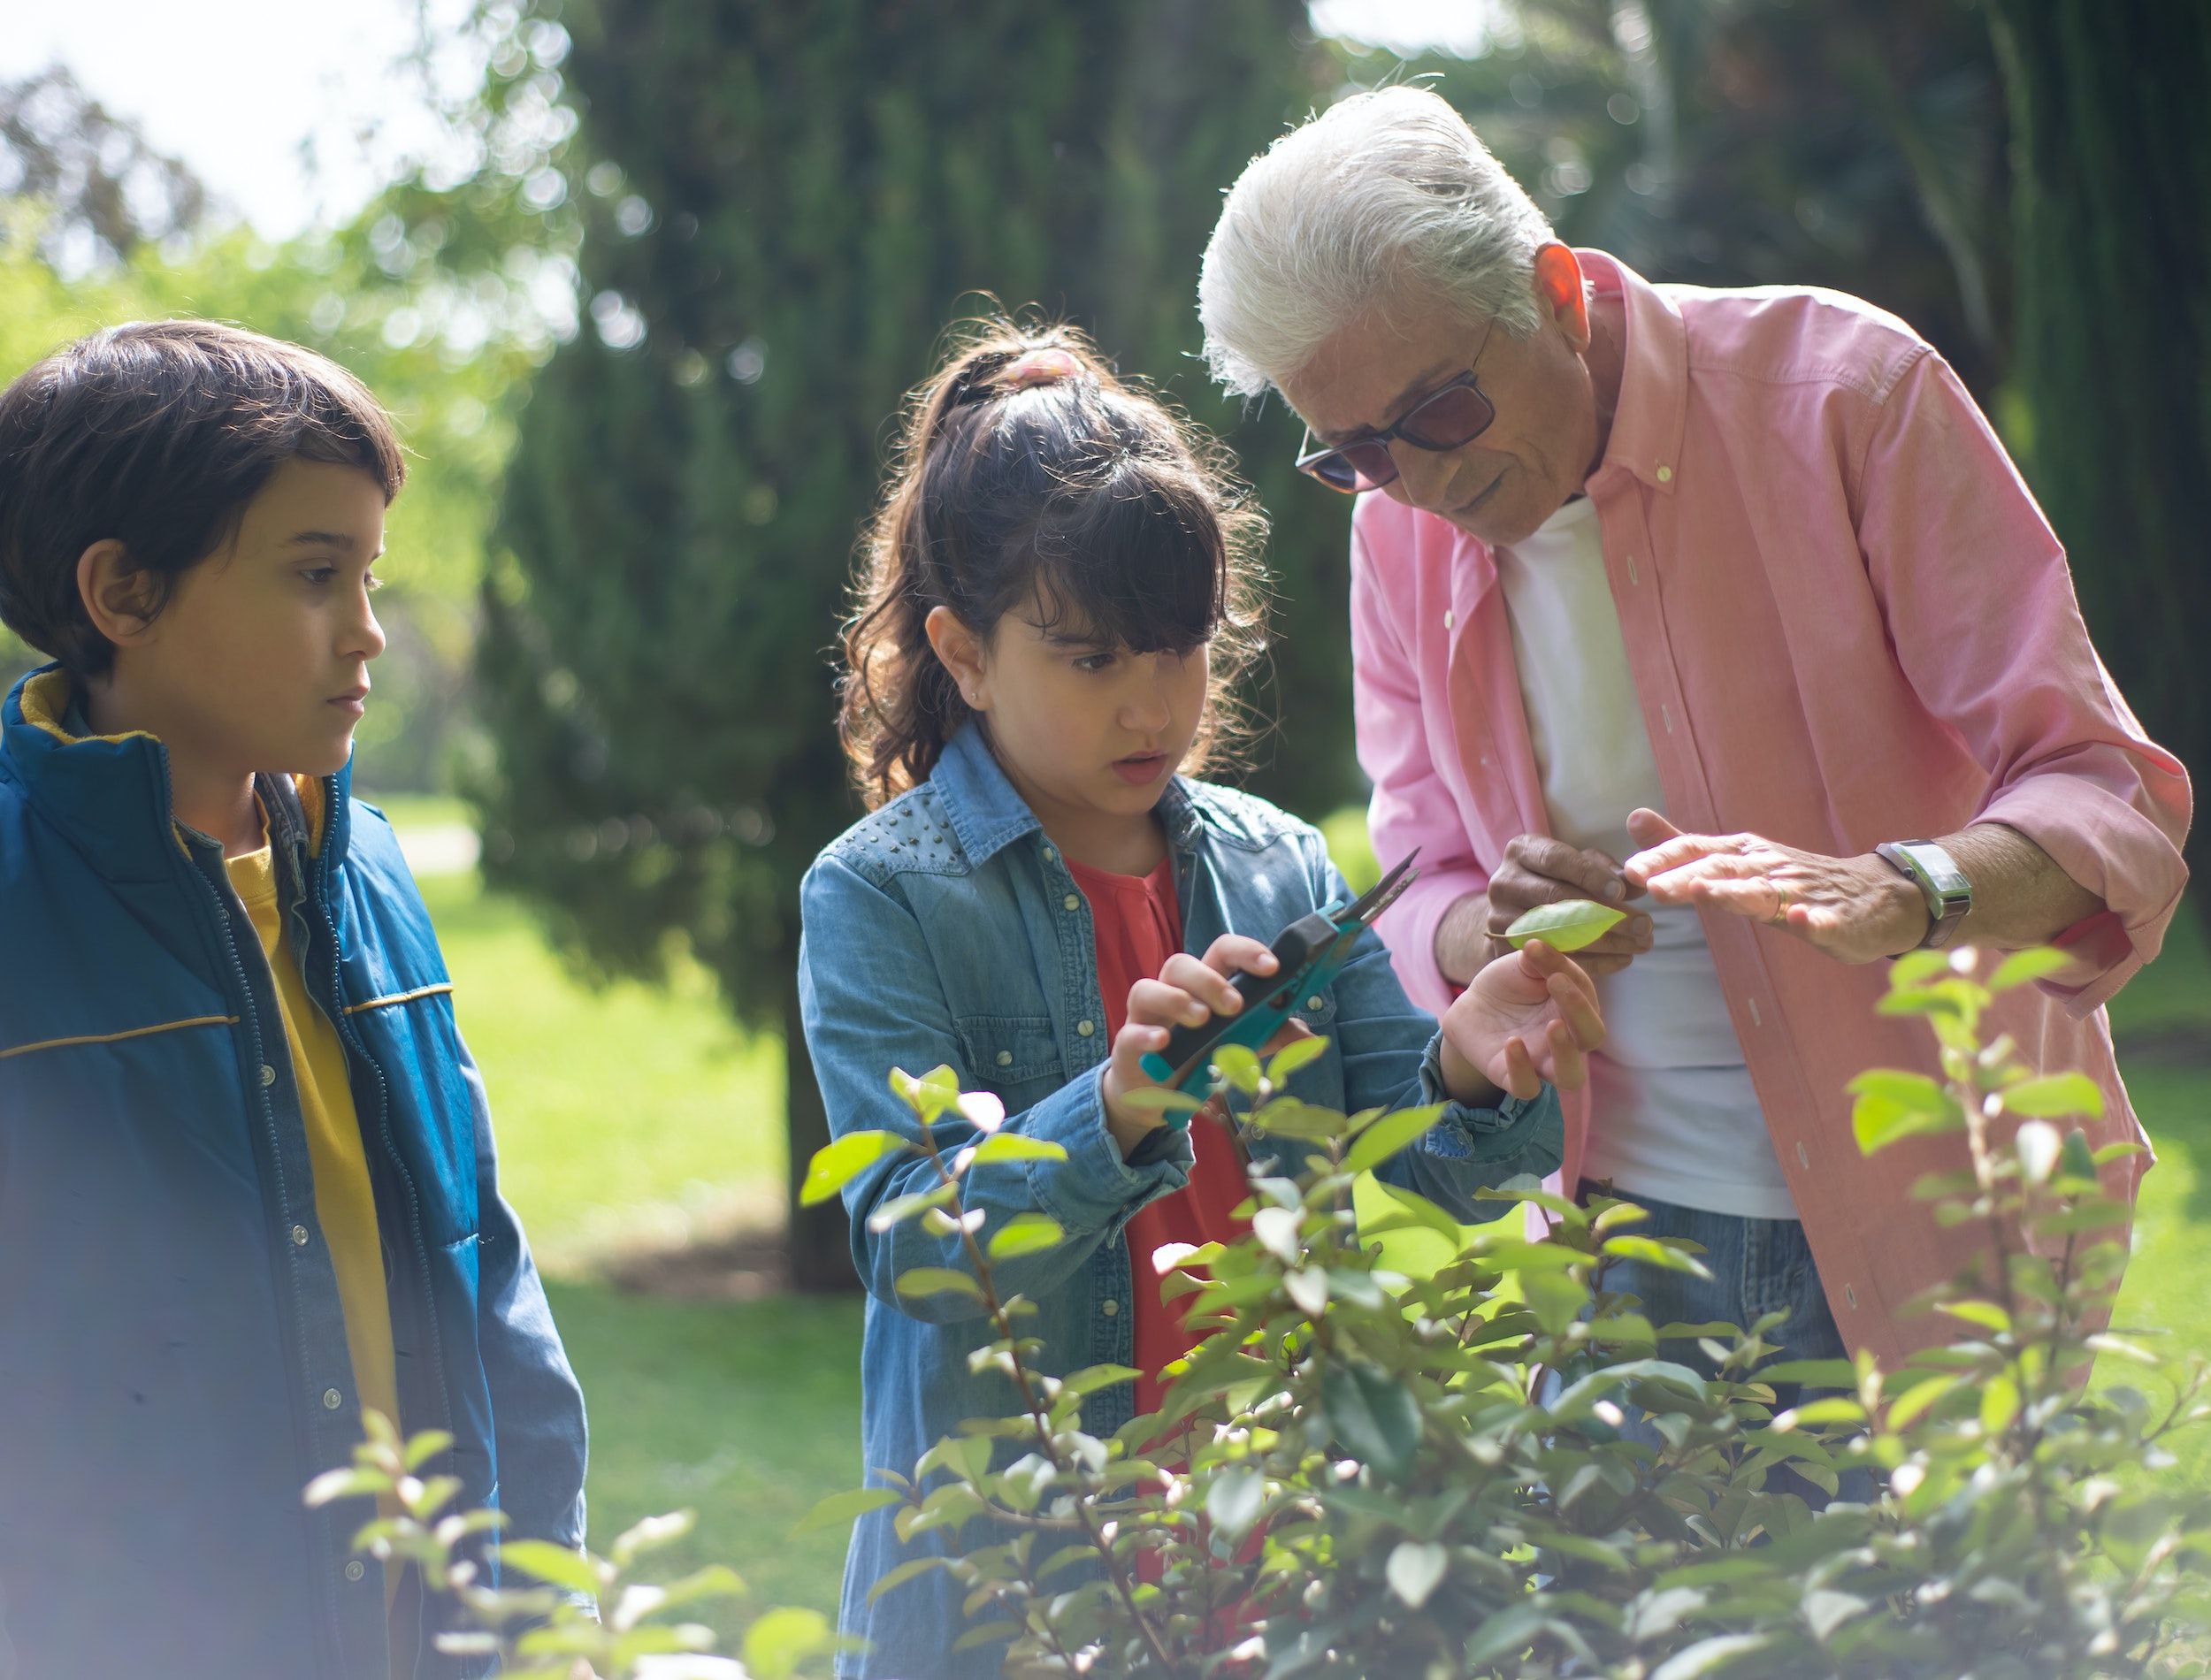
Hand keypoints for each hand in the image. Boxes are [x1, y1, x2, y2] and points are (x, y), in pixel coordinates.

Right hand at [1101, 935, 1309, 1156]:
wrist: (1158, 1095)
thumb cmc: (1200, 1056)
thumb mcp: (1242, 1045)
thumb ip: (1271, 1035)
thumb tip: (1309, 1035)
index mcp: (1204, 985)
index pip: (1222, 952)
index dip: (1246, 952)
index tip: (1273, 967)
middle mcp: (1172, 992)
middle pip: (1181, 964)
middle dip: (1210, 980)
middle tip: (1236, 1005)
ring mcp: (1146, 1017)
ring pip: (1147, 988)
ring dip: (1177, 1000)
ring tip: (1202, 1020)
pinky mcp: (1127, 1044)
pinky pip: (1130, 1032)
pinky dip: (1147, 1034)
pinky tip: (1163, 1042)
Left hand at [1438, 938, 1606, 1103]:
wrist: (1472, 1005)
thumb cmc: (1509, 984)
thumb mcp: (1522, 964)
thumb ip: (1537, 959)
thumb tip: (1537, 945)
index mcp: (1575, 1008)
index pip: (1587, 995)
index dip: (1572, 976)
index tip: (1540, 952)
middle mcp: (1567, 1039)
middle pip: (1592, 1036)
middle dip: (1580, 1010)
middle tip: (1556, 982)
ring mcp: (1542, 1061)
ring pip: (1572, 1075)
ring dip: (1567, 1052)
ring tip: (1553, 1026)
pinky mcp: (1512, 1076)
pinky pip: (1526, 1087)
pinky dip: (1522, 1069)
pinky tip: (1511, 1043)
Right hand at [1480, 833, 1652, 976]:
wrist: (1513, 914)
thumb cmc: (1555, 880)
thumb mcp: (1577, 865)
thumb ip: (1606, 870)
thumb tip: (1637, 883)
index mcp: (1522, 850)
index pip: (1556, 859)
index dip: (1590, 875)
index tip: (1622, 891)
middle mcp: (1504, 882)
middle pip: (1556, 897)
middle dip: (1605, 913)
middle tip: (1644, 925)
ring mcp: (1499, 918)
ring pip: (1556, 932)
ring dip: (1604, 942)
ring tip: (1640, 944)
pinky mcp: (1505, 949)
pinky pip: (1553, 959)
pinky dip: (1592, 962)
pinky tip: (1622, 960)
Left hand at [1621, 808, 1927, 963]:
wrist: (1876, 896)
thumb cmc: (1795, 882)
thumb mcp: (1736, 862)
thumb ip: (1685, 846)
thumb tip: (1634, 818)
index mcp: (1744, 855)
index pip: (1697, 850)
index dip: (1663, 858)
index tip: (1628, 871)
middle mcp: (1769, 867)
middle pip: (1722, 868)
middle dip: (1684, 875)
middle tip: (1648, 886)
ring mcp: (1804, 892)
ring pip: (1765, 892)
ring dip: (1732, 891)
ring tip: (1700, 892)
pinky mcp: (1837, 919)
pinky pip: (1824, 920)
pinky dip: (1812, 919)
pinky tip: (1799, 919)